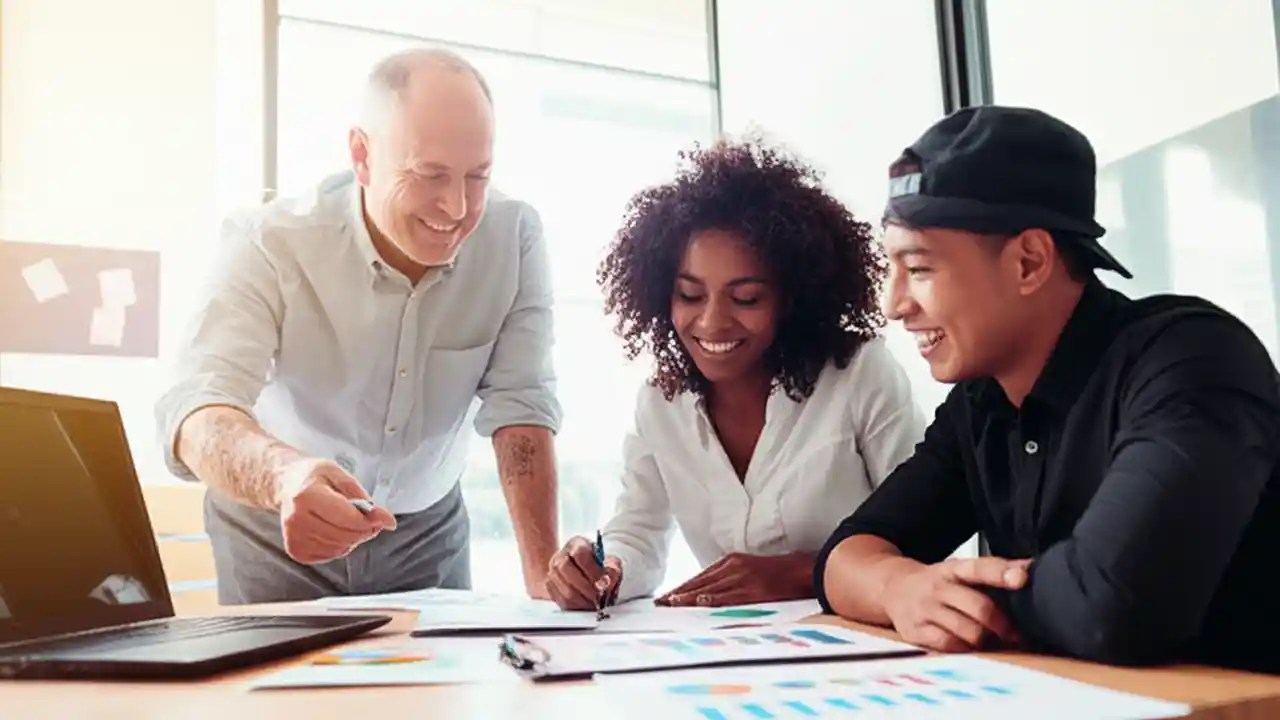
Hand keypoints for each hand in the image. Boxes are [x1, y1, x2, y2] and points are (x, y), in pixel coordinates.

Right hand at [274, 458, 396, 564]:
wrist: (286, 485)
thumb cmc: (314, 477)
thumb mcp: (340, 475)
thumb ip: (363, 498)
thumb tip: (386, 521)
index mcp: (307, 496)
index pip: (349, 519)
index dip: (372, 521)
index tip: (387, 520)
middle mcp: (297, 519)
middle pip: (346, 536)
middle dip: (365, 529)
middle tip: (369, 519)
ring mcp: (294, 538)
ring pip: (340, 548)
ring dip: (353, 538)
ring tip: (349, 521)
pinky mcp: (296, 551)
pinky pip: (331, 555)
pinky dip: (340, 545)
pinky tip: (335, 530)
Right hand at [544, 536, 620, 610]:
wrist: (588, 574)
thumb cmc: (600, 567)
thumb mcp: (612, 563)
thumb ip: (613, 570)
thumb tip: (606, 581)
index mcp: (577, 544)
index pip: (579, 553)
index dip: (592, 569)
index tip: (604, 582)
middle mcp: (561, 556)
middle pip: (566, 569)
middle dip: (587, 588)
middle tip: (600, 598)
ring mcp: (553, 572)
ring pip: (564, 588)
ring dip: (583, 600)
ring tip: (595, 604)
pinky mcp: (551, 587)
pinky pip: (560, 600)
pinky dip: (576, 607)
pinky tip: (586, 606)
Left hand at [656, 552, 811, 606]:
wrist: (802, 569)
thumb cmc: (775, 571)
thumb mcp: (748, 567)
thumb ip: (728, 576)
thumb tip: (706, 592)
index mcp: (730, 560)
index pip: (699, 576)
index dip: (681, 587)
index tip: (665, 596)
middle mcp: (733, 567)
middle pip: (699, 581)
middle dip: (678, 593)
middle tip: (659, 603)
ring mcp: (743, 577)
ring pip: (710, 588)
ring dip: (689, 597)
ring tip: (671, 604)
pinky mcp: (754, 589)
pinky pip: (729, 596)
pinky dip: (713, 598)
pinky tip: (699, 602)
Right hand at [880, 556, 1029, 652]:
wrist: (890, 588)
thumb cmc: (937, 583)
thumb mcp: (960, 571)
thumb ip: (993, 571)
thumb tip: (1031, 567)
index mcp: (953, 569)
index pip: (980, 568)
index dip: (1002, 572)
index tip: (1023, 577)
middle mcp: (938, 586)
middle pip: (979, 607)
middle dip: (1002, 624)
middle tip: (1013, 633)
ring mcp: (925, 609)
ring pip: (968, 632)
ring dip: (985, 639)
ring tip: (988, 639)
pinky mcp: (915, 631)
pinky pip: (950, 646)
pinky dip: (965, 649)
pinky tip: (967, 645)